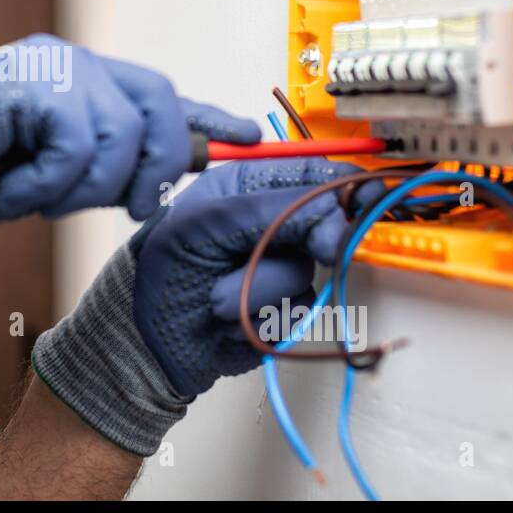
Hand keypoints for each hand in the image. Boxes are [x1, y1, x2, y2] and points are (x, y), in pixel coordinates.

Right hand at [0, 34, 258, 226]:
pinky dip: (46, 183)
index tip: (247, 137)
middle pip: (157, 103)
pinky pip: (76, 146)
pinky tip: (8, 185)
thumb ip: (102, 168)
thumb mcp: (47, 178)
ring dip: (82, 189)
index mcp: (76, 79)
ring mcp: (50, 66)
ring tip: (33, 196)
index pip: (155, 92)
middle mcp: (70, 62)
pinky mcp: (31, 81)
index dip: (204, 116)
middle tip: (132, 208)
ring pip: (120, 135)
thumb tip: (160, 180)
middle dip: (158, 166)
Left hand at [131, 157, 371, 396]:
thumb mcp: (205, 225)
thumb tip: (330, 208)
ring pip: (307, 271)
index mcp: (246, 186)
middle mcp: (268, 222)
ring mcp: (278, 264)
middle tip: (321, 248)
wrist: (146, 339)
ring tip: (216, 295)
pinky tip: (228, 318)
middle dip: (313, 239)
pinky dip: (262, 315)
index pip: (308, 173)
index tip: (366, 196)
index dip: (341, 184)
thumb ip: (269, 210)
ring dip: (260, 287)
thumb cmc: (160, 269)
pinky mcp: (285, 307)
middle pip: (323, 222)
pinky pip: (298, 309)